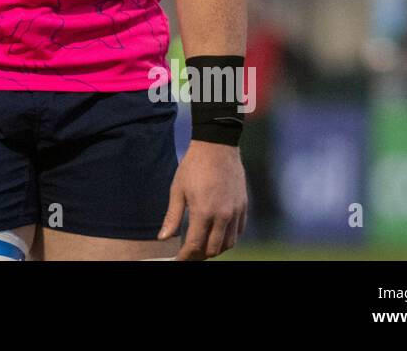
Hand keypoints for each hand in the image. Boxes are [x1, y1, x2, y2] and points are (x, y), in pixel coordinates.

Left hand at [157, 141, 246, 259]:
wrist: (217, 146)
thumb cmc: (193, 166)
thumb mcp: (177, 190)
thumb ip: (172, 217)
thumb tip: (163, 238)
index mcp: (204, 212)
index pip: (195, 245)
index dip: (186, 256)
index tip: (179, 260)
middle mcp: (223, 215)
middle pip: (213, 249)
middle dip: (199, 256)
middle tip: (189, 254)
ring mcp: (236, 212)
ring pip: (229, 244)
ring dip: (215, 249)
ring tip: (202, 247)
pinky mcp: (243, 206)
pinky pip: (238, 232)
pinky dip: (228, 238)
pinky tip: (218, 235)